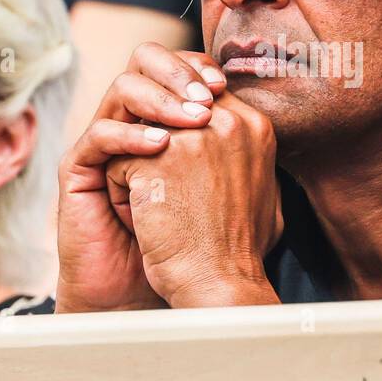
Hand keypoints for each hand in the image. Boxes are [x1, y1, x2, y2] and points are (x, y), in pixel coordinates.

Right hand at [56, 43, 226, 311]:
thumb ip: (245, 148)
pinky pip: (100, 136)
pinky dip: (131, 136)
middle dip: (177, 71)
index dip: (198, 68)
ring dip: (160, 98)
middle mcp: (134, 123)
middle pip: (144, 63)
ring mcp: (106, 145)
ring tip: (191, 120)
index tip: (225, 85)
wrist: (156, 291)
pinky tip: (161, 147)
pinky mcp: (80, 171)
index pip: (176, 68)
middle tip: (206, 95)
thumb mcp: (234, 187)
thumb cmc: (200, 242)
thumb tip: (280, 115)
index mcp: (167, 119)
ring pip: (122, 88)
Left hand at [105, 90, 282, 307]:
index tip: (178, 162)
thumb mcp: (264, 190)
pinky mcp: (154, 159)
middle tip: (166, 187)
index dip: (180, 125)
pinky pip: (117, 159)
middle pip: (167, 106)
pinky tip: (143, 218)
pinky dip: (122, 191)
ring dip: (139, 165)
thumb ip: (246, 154)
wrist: (219, 284)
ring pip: (139, 131)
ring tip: (156, 205)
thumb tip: (233, 139)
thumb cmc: (237, 249)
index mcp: (254, 126)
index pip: (201, 96)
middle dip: (157, 137)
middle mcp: (226, 122)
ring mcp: (190, 137)